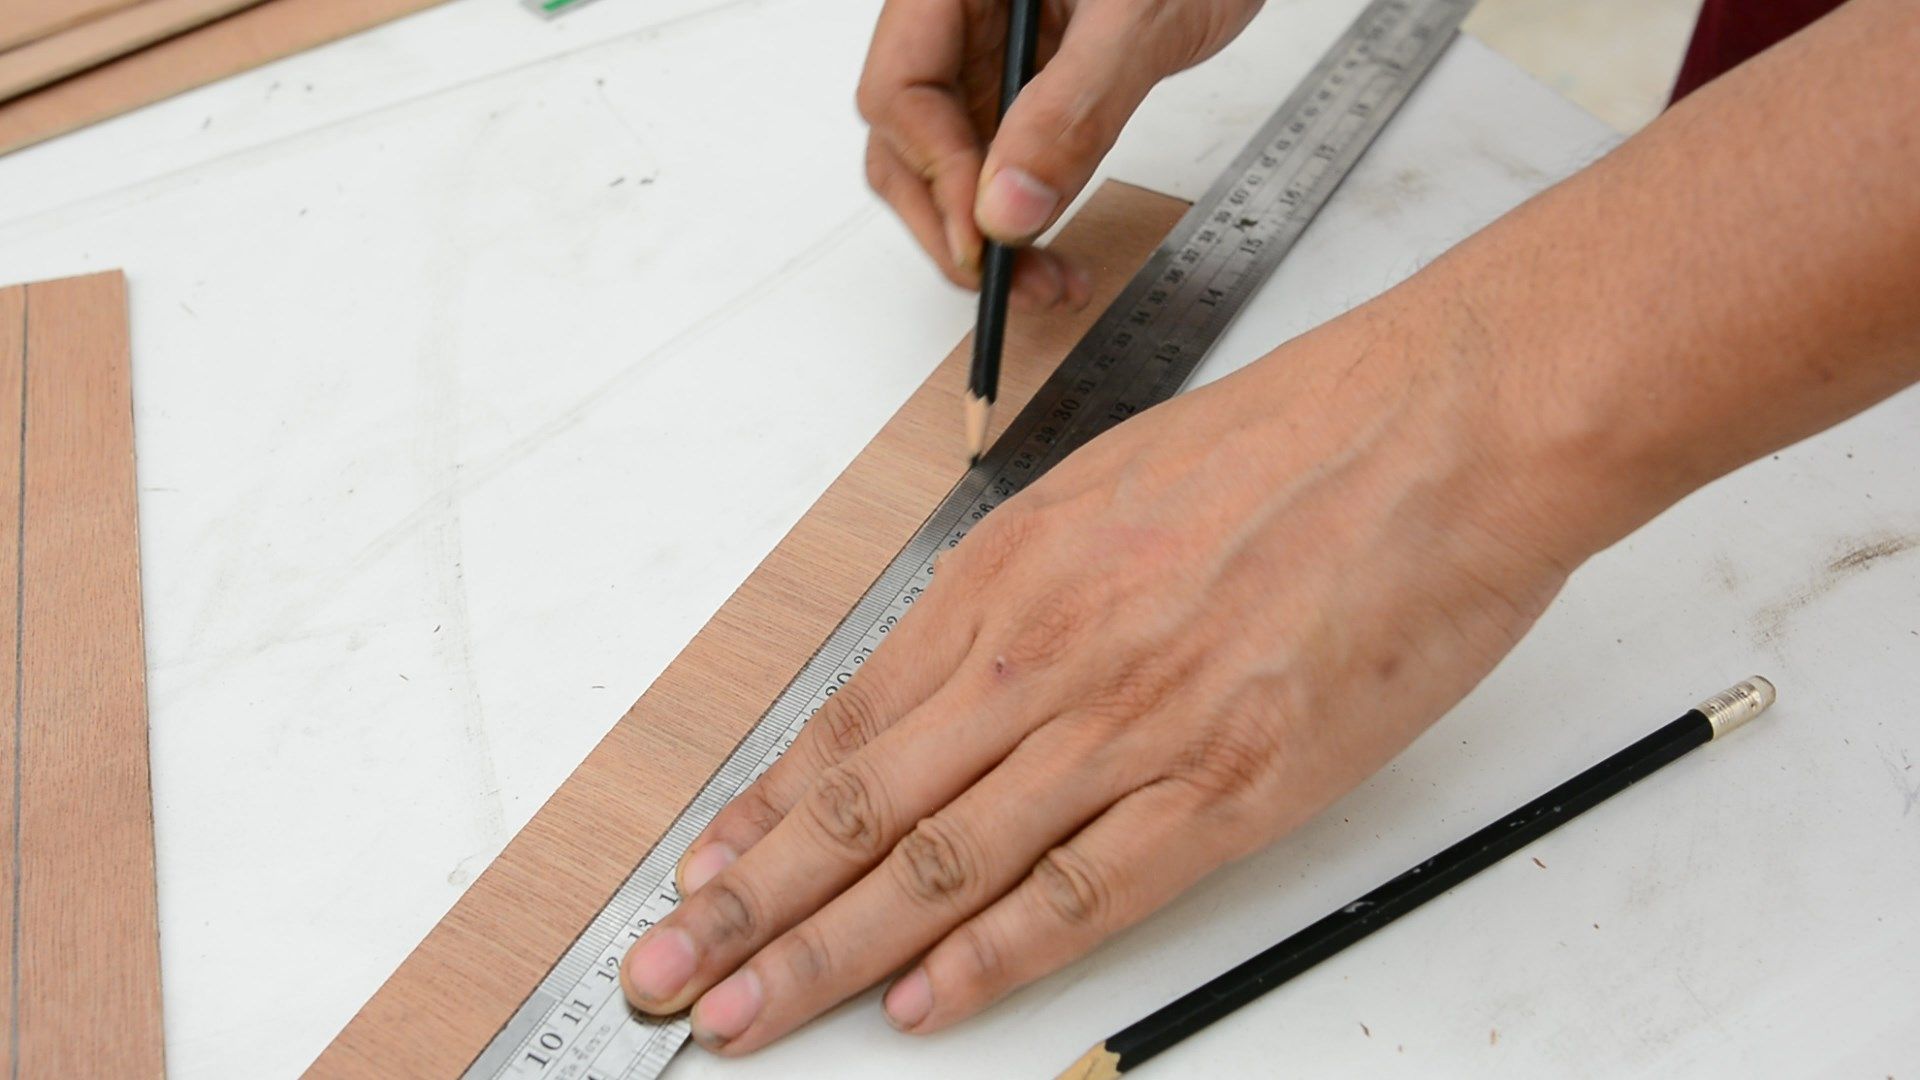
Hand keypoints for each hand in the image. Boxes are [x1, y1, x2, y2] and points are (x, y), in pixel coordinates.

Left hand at [619, 294, 1585, 1052]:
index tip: (704, 873)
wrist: (1442, 428)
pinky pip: (1082, 891)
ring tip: (742, 1010)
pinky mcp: (1227, 787)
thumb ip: (1027, 587)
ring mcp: (1128, 727)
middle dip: (750, 906)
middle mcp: (1043, 656)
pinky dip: (992, 957)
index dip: (765, 814)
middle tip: (664, 974)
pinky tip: (921, 1001)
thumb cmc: (1294, 441)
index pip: (849, 722)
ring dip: (829, 951)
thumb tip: (961, 667)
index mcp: (1009, 577)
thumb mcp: (1111, 487)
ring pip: (943, 863)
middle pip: (863, 806)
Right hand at [856, 0, 1262, 306]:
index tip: (984, 238)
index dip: (934, 173)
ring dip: (987, 236)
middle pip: (909, 139)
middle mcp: (959, 19)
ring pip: (950, 164)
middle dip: (953, 222)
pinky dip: (1022, 214)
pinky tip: (1050, 251)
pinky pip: (1001, 163)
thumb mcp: (1137, 19)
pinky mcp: (1030, 86)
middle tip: (1006, 279)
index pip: (900, 90)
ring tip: (1042, 281)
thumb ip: (1072, 109)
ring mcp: (990, 56)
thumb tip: (1008, 205)